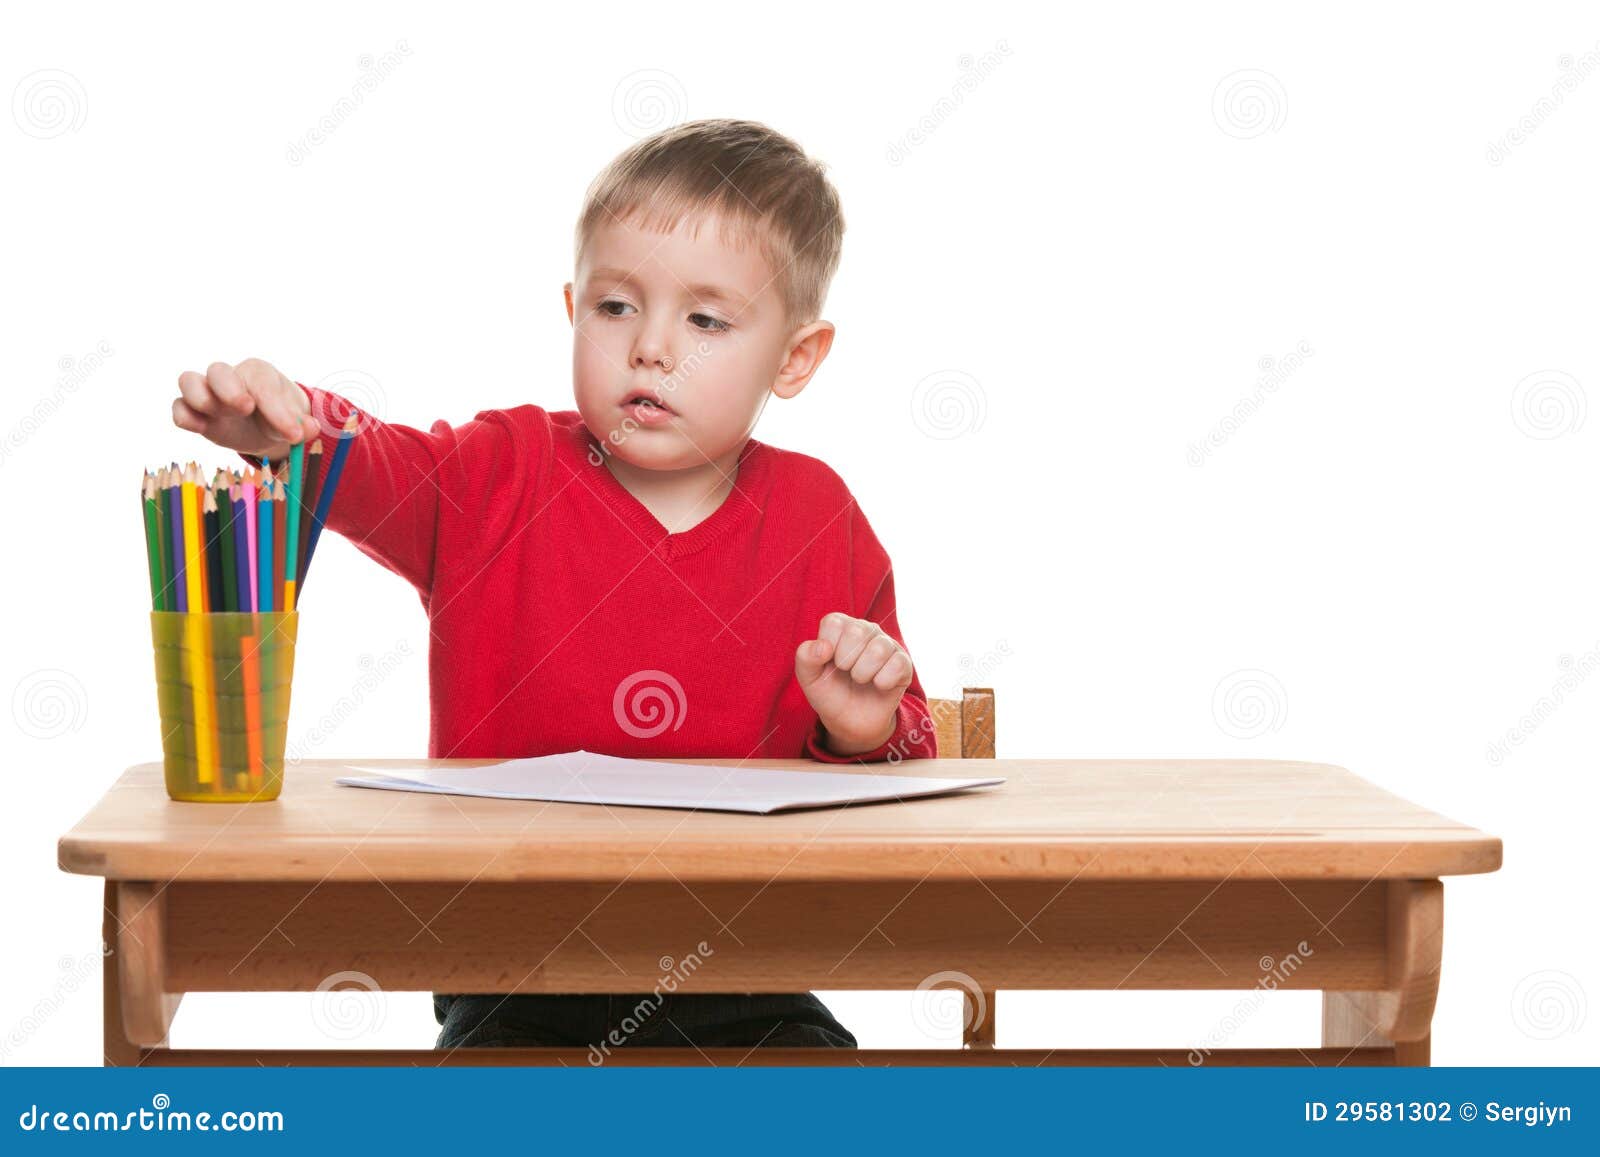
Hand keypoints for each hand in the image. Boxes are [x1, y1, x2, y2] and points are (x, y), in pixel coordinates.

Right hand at [173, 358, 320, 458]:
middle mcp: (230, 377)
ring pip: (188, 380)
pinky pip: (178, 407)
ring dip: (202, 399)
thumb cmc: (279, 418)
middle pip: (218, 370)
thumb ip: (304, 426)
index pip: (262, 385)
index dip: (277, 410)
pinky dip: (185, 416)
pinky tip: (203, 428)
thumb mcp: (295, 423)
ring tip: (222, 416)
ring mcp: (207, 392)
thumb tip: (312, 429)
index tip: (294, 434)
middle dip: (229, 389)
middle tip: (246, 409)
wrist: (264, 428)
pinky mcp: (194, 411)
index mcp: (258, 373)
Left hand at [795, 612, 913, 755]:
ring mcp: (887, 645)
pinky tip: (878, 685)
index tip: (830, 662)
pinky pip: (897, 665)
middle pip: (857, 632)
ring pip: (878, 649)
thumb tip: (823, 646)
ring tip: (860, 680)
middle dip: (846, 661)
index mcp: (841, 627)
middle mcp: (866, 629)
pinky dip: (883, 682)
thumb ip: (805, 657)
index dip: (829, 647)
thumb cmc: (829, 693)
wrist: (850, 722)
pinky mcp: (903, 662)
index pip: (834, 622)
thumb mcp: (809, 678)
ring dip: (863, 673)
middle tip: (846, 673)